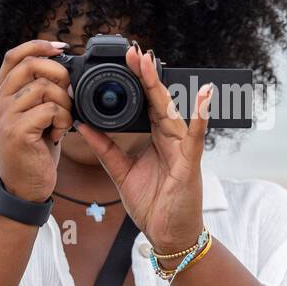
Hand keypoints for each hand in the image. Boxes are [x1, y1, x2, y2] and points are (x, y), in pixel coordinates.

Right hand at [0, 39, 72, 202]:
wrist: (23, 186)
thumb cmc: (35, 151)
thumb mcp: (36, 116)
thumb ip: (42, 93)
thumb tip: (65, 69)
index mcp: (5, 94)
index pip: (14, 55)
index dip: (38, 45)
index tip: (62, 48)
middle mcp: (1, 101)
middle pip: (31, 64)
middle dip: (59, 74)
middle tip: (69, 95)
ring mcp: (6, 115)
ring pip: (44, 87)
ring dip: (64, 104)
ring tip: (62, 122)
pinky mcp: (17, 131)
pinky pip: (50, 109)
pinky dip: (63, 121)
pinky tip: (58, 135)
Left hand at [76, 44, 212, 252]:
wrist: (168, 235)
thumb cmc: (152, 204)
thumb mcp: (121, 172)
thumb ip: (104, 149)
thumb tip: (82, 125)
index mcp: (155, 138)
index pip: (145, 102)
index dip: (135, 81)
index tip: (124, 59)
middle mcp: (170, 138)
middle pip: (157, 100)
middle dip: (146, 75)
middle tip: (134, 50)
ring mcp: (182, 149)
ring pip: (171, 111)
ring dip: (162, 86)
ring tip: (152, 63)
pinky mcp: (190, 164)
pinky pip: (196, 137)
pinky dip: (201, 116)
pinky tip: (203, 96)